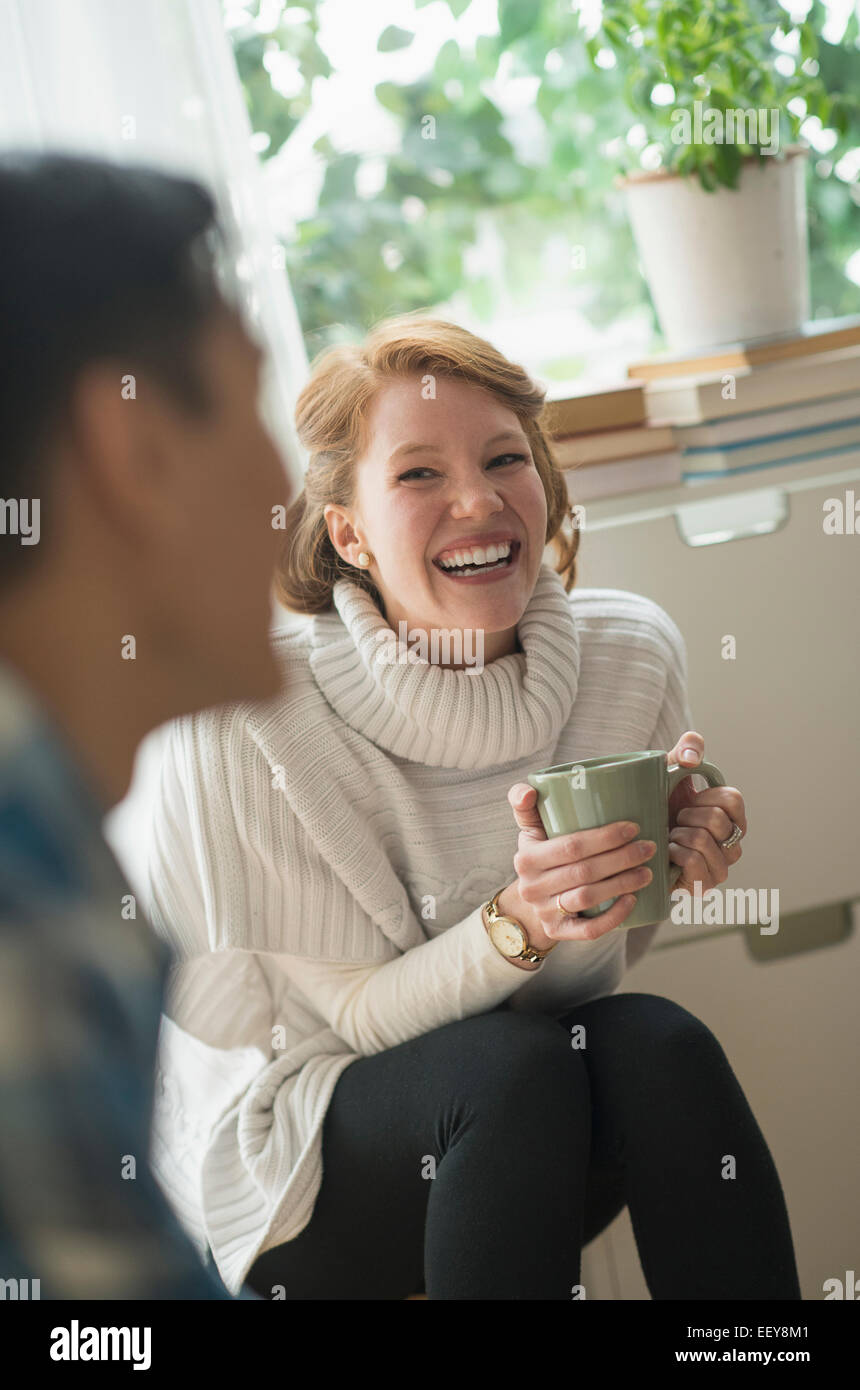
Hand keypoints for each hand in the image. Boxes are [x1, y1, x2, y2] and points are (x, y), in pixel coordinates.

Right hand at [499, 785, 656, 955]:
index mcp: (526, 858)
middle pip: (584, 871)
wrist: (533, 901)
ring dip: (622, 883)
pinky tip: (632, 900)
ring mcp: (544, 913)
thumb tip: (528, 791)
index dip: (604, 837)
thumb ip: (526, 804)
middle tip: (650, 847)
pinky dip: (613, 916)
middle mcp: (531, 887)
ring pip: (588, 898)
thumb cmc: (542, 856)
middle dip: (622, 858)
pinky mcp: (558, 933)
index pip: (570, 846)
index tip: (633, 827)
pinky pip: (589, 930)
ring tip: (648, 871)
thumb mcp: (531, 831)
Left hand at [665, 731, 746, 895]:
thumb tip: (691, 760)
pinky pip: (696, 865)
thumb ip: (689, 747)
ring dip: (679, 835)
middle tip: (675, 820)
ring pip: (705, 842)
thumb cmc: (654, 805)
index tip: (689, 799)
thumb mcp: (669, 769)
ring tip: (670, 837)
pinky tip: (667, 853)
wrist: (633, 843)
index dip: (705, 796)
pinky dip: (676, 854)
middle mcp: (731, 844)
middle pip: (718, 821)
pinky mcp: (703, 886)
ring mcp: (720, 867)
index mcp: (731, 817)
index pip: (734, 800)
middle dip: (687, 816)